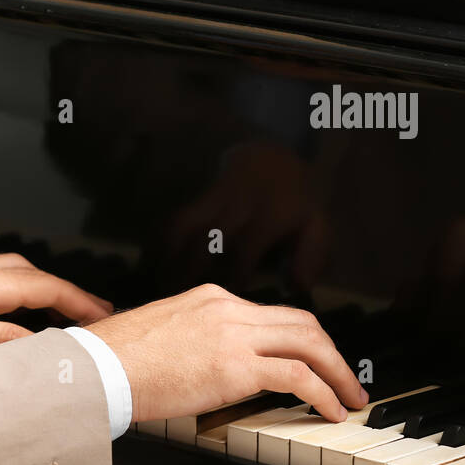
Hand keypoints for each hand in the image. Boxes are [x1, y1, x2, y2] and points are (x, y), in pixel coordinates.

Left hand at [0, 251, 112, 354]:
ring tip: (64, 313)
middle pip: (39, 278)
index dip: (81, 303)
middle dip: (70, 295)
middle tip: (94, 314)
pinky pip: (1, 284)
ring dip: (46, 292)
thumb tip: (36, 344)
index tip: (106, 315)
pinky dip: (22, 295)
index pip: (49, 289)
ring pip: (20, 278)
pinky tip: (13, 311)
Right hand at [86, 283, 367, 421]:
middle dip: (331, 351)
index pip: (270, 313)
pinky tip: (330, 409)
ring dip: (338, 373)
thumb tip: (206, 364)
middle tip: (345, 378)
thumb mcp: (160, 333)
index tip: (310, 360)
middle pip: (301, 322)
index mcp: (209, 297)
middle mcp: (228, 308)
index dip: (299, 338)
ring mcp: (235, 335)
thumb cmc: (114, 359)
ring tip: (349, 398)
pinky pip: (299, 377)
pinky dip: (324, 393)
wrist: (98, 367)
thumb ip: (192, 339)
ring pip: (310, 344)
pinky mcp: (236, 366)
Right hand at [165, 142, 330, 291]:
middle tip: (184, 304)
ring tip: (161, 291)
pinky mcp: (197, 202)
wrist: (273, 160)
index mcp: (268, 217)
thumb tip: (295, 288)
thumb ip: (310, 258)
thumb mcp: (316, 227)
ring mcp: (214, 202)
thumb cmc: (296, 205)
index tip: (230, 303)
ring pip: (186, 230)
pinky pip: (173, 222)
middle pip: (208, 241)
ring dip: (170, 260)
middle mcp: (238, 208)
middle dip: (193, 273)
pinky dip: (158, 244)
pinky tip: (149, 268)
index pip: (246, 250)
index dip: (235, 278)